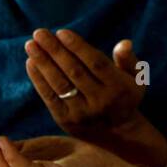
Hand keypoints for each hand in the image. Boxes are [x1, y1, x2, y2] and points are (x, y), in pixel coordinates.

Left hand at [24, 29, 166, 166]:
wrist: (117, 133)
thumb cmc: (123, 96)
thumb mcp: (136, 79)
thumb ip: (128, 60)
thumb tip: (124, 43)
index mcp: (119, 88)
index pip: (96, 63)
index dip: (78, 47)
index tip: (62, 32)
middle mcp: (101, 101)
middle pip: (74, 72)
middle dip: (55, 51)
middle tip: (39, 33)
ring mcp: (82, 112)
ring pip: (60, 84)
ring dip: (43, 63)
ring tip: (30, 45)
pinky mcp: (66, 120)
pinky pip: (50, 97)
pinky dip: (39, 79)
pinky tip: (31, 63)